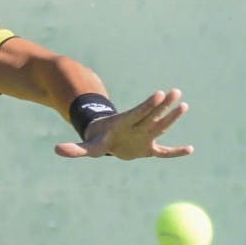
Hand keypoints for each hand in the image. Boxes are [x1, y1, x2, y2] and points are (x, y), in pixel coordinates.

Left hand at [55, 89, 193, 159]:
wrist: (105, 138)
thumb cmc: (97, 139)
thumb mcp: (86, 147)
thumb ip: (75, 149)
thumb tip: (56, 150)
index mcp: (124, 123)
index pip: (138, 112)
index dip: (148, 104)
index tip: (159, 93)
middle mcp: (137, 127)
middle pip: (152, 114)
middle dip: (164, 105)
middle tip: (175, 91)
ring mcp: (144, 136)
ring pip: (160, 126)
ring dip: (172, 117)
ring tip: (184, 105)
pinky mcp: (148, 148)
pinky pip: (164, 152)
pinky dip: (175, 153)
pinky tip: (189, 150)